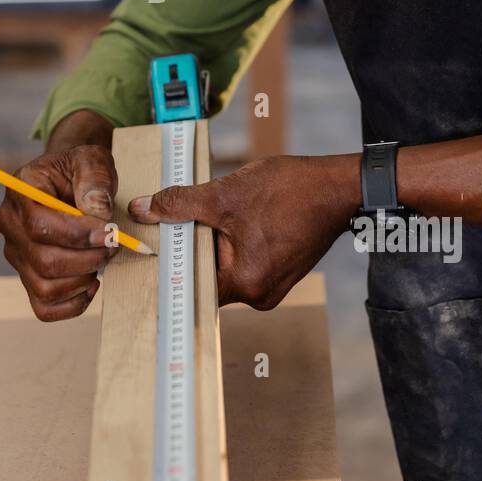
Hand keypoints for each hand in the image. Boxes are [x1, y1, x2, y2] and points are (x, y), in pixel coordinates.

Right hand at [0, 144, 118, 321]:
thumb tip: (97, 212)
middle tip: (113, 246)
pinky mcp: (28, 276)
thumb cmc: (77, 170)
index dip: (78, 236)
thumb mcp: (90, 160)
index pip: (40, 226)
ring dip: (82, 280)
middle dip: (87, 259)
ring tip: (101, 260)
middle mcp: (11, 225)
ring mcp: (17, 254)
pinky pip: (44, 307)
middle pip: (44, 261)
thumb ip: (94, 179)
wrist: (68, 180)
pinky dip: (73, 303)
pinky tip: (90, 283)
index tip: (109, 234)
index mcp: (20, 192)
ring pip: (44, 288)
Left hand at [128, 153, 358, 309]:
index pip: (192, 285)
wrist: (338, 186)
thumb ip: (180, 204)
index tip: (149, 245)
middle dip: (191, 246)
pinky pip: (243, 260)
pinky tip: (232, 216)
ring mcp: (272, 284)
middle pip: (207, 274)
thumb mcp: (225, 193)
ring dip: (212, 241)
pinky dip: (231, 240)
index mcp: (247, 285)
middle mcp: (260, 294)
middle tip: (172, 220)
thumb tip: (143, 208)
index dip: (169, 263)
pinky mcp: (278, 270)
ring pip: (225, 265)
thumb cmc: (290, 191)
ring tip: (210, 213)